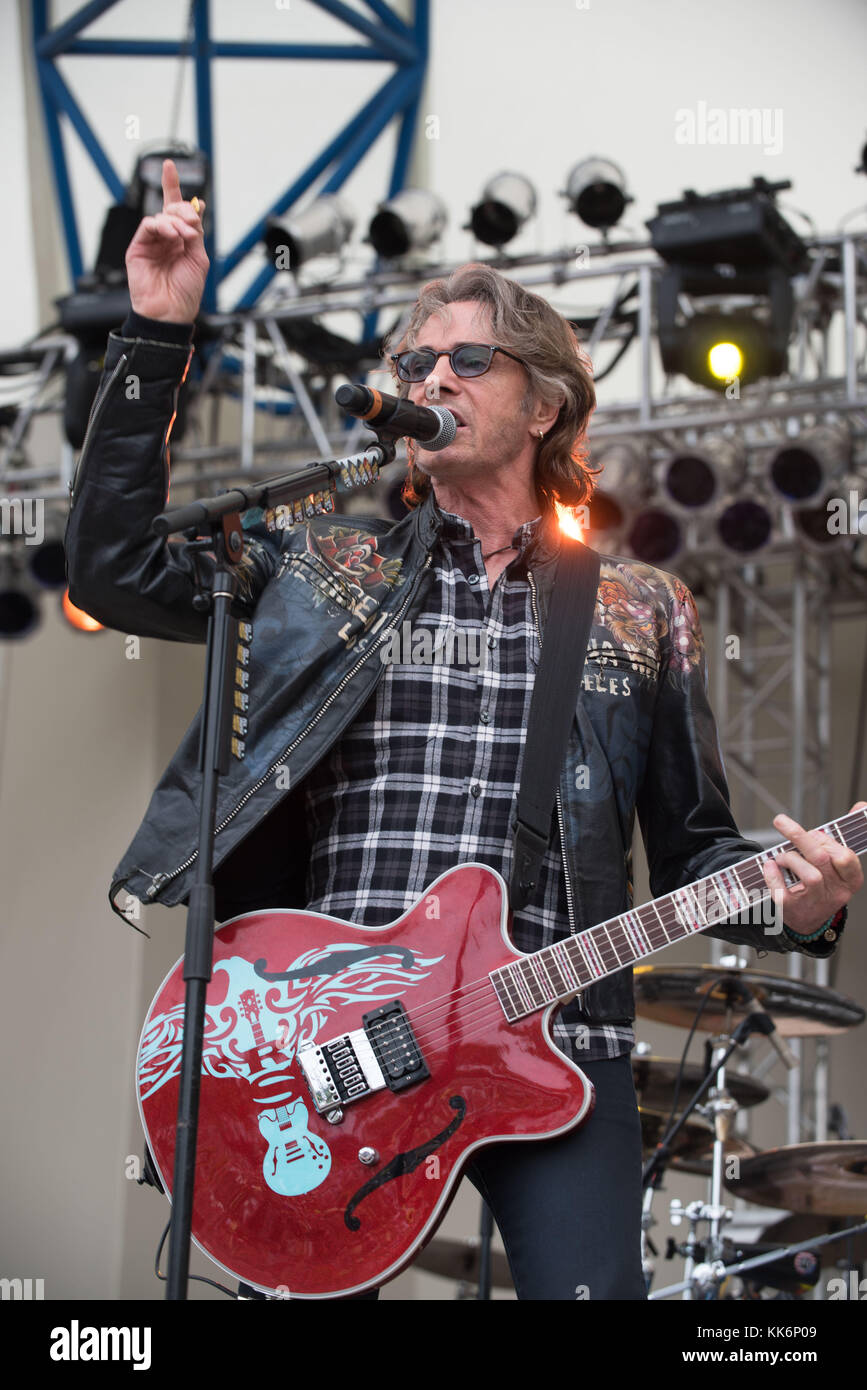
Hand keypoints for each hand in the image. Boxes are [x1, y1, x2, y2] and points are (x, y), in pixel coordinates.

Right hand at [125, 159, 208, 322]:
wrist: (171, 313)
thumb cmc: (186, 292)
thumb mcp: (199, 258)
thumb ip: (196, 232)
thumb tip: (197, 205)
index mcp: (180, 240)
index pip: (176, 210)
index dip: (172, 186)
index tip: (170, 166)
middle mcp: (165, 239)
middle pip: (170, 209)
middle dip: (183, 210)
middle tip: (192, 224)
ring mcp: (150, 243)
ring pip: (160, 216)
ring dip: (175, 221)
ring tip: (184, 236)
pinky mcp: (138, 248)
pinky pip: (148, 226)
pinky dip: (161, 226)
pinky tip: (172, 236)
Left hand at [760, 801, 866, 934]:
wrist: (808, 921)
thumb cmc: (822, 884)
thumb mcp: (837, 864)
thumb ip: (842, 836)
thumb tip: (861, 805)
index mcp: (850, 880)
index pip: (846, 857)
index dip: (827, 840)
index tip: (814, 833)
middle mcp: (836, 892)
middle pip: (821, 859)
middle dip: (799, 836)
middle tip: (780, 821)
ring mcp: (815, 902)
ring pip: (809, 875)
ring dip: (790, 857)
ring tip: (780, 856)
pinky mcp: (793, 910)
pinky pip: (783, 892)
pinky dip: (772, 875)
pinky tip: (768, 866)